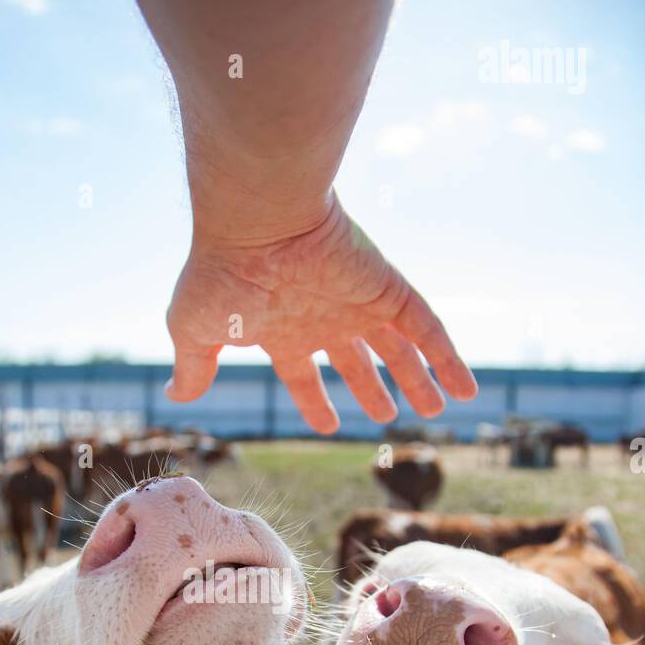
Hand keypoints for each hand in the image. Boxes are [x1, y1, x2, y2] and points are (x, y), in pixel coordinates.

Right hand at [165, 197, 476, 433]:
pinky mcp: (387, 289)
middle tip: (391, 415)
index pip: (304, 374)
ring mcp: (357, 302)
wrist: (255, 221)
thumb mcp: (192, 330)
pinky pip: (428, 328)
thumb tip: (178, 395)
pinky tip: (466, 388)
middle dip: (375, 388)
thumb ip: (192, 366)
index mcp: (282, 329)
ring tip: (437, 409)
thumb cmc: (219, 275)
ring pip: (398, 350)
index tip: (331, 423)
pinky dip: (448, 358)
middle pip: (359, 362)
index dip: (317, 400)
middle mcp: (323, 316)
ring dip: (418, 380)